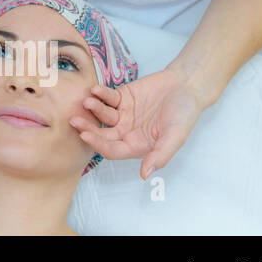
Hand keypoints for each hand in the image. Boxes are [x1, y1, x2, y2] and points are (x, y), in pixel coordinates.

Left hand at [68, 68, 205, 179]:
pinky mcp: (122, 97)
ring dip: (94, 109)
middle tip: (74, 120)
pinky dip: (100, 94)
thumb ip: (160, 155)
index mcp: (137, 145)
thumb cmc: (184, 114)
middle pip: (102, 134)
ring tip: (88, 101)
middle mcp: (126, 132)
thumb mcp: (175, 137)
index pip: (112, 150)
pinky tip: (94, 90)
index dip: (98, 144)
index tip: (85, 135)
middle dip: (87, 128)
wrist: (187, 87)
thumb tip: (145, 175)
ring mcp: (122, 114)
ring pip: (102, 114)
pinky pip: (107, 97)